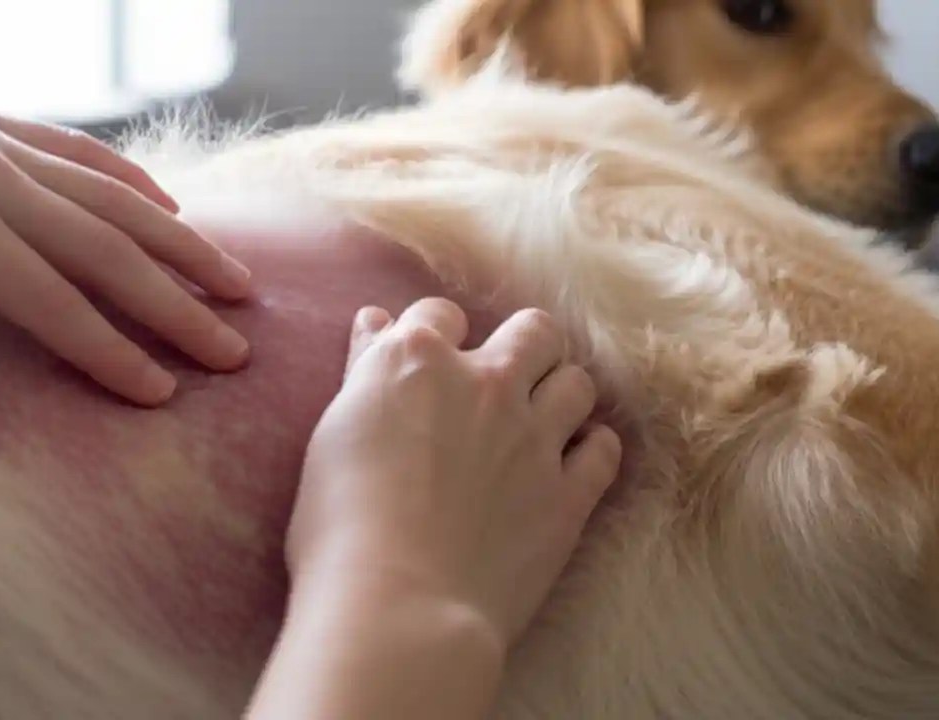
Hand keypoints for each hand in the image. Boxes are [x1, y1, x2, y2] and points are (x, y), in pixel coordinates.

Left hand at [0, 71, 250, 424]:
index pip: (49, 300)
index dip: (110, 351)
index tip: (162, 393)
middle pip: (104, 247)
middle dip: (174, 304)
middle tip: (232, 350)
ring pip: (109, 194)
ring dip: (177, 242)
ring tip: (234, 282)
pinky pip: (76, 148)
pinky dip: (129, 181)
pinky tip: (168, 210)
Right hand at [290, 298, 621, 646]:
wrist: (396, 605)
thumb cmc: (339, 527)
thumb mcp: (334, 433)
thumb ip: (364, 370)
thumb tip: (376, 323)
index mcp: (417, 362)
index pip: (440, 313)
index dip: (437, 334)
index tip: (433, 362)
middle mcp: (484, 384)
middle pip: (533, 330)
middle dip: (523, 347)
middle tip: (504, 384)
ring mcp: (534, 437)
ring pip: (578, 383)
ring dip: (562, 395)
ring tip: (541, 424)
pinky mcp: (568, 493)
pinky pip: (604, 450)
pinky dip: (593, 451)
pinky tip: (571, 465)